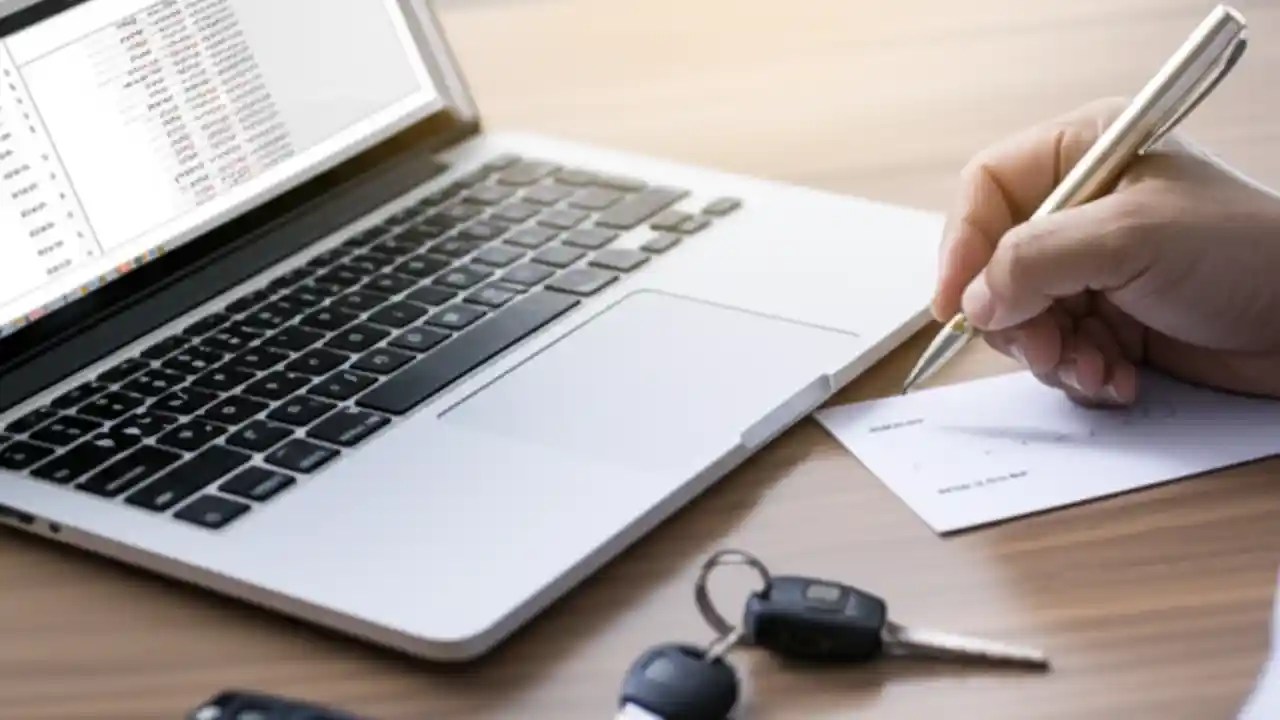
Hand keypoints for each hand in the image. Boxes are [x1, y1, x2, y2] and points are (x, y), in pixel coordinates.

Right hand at [933, 97, 1279, 404]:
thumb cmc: (1247, 253)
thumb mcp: (1130, 238)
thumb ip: (1036, 260)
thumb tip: (974, 302)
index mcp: (1084, 155)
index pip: (986, 190)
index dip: (961, 245)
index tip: (955, 303)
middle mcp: (1082, 210)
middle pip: (994, 264)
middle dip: (1014, 317)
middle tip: (1043, 346)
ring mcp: (1095, 268)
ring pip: (1022, 317)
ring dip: (1051, 354)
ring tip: (1096, 368)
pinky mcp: (1113, 319)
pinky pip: (1059, 351)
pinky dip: (1080, 373)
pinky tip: (1119, 378)